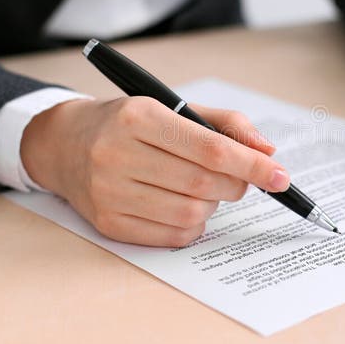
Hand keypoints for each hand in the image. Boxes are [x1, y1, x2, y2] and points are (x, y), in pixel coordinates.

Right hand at [20, 97, 288, 245]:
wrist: (65, 144)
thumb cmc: (129, 124)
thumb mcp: (172, 107)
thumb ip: (226, 124)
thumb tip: (267, 152)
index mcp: (139, 117)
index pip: (209, 148)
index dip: (251, 165)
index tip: (279, 176)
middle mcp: (118, 155)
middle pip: (204, 184)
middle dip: (237, 185)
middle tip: (239, 179)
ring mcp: (109, 193)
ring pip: (192, 213)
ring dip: (213, 205)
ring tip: (203, 189)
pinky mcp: (108, 224)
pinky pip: (173, 236)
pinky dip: (194, 224)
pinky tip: (184, 206)